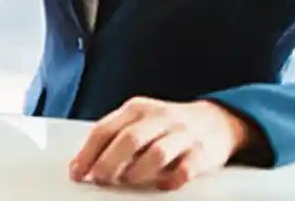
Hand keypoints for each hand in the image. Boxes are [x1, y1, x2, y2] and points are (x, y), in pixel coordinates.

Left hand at [70, 97, 256, 190]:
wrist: (217, 121)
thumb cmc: (167, 125)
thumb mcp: (140, 120)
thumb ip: (116, 136)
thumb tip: (85, 163)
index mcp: (137, 108)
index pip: (105, 129)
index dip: (87, 153)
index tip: (77, 171)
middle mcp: (160, 117)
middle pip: (128, 140)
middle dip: (108, 163)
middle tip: (100, 179)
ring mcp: (183, 134)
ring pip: (156, 154)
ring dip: (137, 172)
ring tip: (128, 181)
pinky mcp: (203, 153)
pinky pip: (184, 170)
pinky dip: (170, 180)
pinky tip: (161, 185)